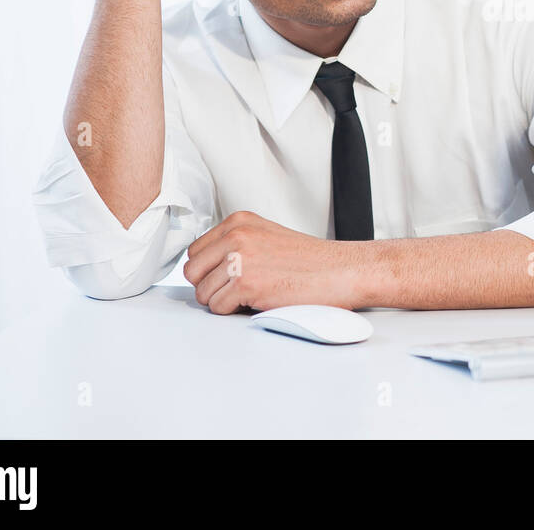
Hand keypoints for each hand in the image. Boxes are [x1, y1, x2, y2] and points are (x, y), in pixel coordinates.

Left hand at [183, 210, 372, 313]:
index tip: (226, 277)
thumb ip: (236, 245)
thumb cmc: (311, 261)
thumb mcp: (267, 237)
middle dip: (210, 286)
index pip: (196, 251)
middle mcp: (236, 235)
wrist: (342, 271)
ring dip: (223, 301)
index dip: (209, 270)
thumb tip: (205, 269)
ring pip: (202, 293)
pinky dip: (234, 311)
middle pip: (192, 271)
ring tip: (253, 295)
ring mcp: (239, 258)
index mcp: (239, 221)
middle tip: (236, 291)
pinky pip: (217, 308)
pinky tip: (258, 301)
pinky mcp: (245, 283)